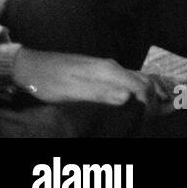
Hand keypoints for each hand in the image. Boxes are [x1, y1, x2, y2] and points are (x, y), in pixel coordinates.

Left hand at [11, 48, 153, 106]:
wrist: (32, 66)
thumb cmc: (50, 81)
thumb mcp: (73, 91)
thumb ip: (101, 93)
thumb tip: (129, 98)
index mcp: (109, 71)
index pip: (141, 86)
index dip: (149, 104)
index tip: (147, 121)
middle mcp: (113, 67)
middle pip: (144, 80)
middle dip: (154, 98)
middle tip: (153, 118)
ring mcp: (108, 68)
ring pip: (138, 78)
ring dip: (150, 92)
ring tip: (154, 108)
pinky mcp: (101, 71)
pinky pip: (128, 79)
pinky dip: (140, 88)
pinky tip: (137, 97)